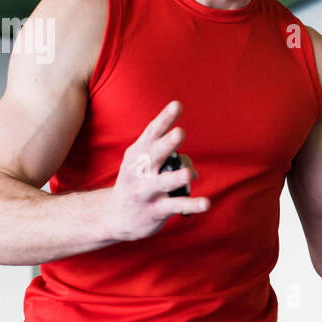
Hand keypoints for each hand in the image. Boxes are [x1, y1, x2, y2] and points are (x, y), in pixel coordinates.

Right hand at [105, 100, 208, 241]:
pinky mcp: (155, 210)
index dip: (164, 119)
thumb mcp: (142, 165)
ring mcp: (145, 191)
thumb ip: (167, 157)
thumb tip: (190, 167)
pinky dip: (191, 205)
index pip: (151, 133)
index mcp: (138, 154)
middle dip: (167, 144)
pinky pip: (175, 206)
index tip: (177, 105)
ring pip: (163, 183)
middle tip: (180, 133)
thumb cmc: (137, 183)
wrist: (115, 216)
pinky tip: (206, 203)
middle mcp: (139, 171)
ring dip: (176, 177)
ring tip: (189, 173)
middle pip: (154, 154)